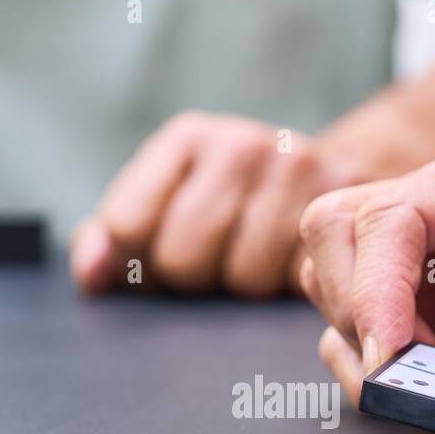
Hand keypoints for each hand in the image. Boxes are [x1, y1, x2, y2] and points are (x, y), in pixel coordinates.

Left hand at [72, 112, 362, 297]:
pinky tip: (293, 270)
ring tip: (260, 265)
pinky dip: (289, 292)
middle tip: (218, 267)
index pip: (127, 227)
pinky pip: (294, 287)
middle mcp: (242, 145)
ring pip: (242, 283)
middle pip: (181, 261)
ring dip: (245, 295)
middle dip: (193, 282)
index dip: (139, 263)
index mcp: (186, 138)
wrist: (339, 178)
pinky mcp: (343, 214)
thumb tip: (91, 274)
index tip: (162, 261)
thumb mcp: (170, 207)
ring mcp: (299, 174)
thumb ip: (115, 241)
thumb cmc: (236, 207)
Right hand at [298, 127, 434, 422]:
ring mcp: (414, 250)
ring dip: (362, 347)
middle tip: (408, 376)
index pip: (389, 217)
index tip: (391, 361)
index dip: (372, 291)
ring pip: (328, 282)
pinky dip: (375, 369)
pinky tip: (431, 384)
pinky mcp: (406, 297)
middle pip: (334, 237)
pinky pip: (351, 330)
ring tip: (434, 384)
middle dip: (355, 314)